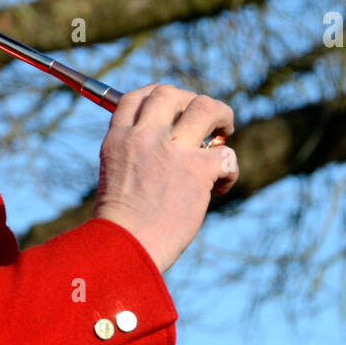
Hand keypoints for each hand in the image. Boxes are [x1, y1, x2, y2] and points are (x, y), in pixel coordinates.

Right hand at [92, 83, 237, 271]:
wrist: (124, 251)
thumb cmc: (120, 227)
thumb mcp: (116, 177)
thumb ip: (135, 154)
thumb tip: (169, 146)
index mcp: (118, 139)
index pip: (136, 97)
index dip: (159, 97)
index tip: (173, 109)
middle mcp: (143, 137)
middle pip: (170, 93)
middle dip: (191, 101)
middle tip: (203, 122)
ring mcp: (172, 151)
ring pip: (206, 107)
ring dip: (221, 116)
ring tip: (223, 136)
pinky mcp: (198, 171)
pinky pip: (226, 154)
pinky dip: (229, 170)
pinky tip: (220, 187)